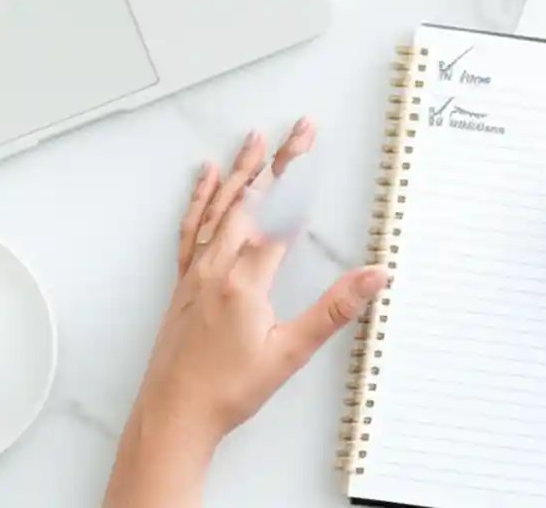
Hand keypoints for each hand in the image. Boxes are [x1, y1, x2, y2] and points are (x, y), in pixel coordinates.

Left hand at [136, 118, 387, 445]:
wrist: (173, 415)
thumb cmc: (226, 390)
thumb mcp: (289, 352)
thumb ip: (333, 310)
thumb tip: (372, 278)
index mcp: (244, 280)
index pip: (279, 214)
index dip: (298, 175)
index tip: (312, 143)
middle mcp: (216, 268)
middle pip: (250, 200)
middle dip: (276, 161)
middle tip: (297, 130)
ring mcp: (197, 273)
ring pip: (219, 209)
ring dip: (239, 172)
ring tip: (253, 140)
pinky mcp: (185, 283)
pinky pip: (192, 229)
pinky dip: (199, 200)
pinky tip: (203, 180)